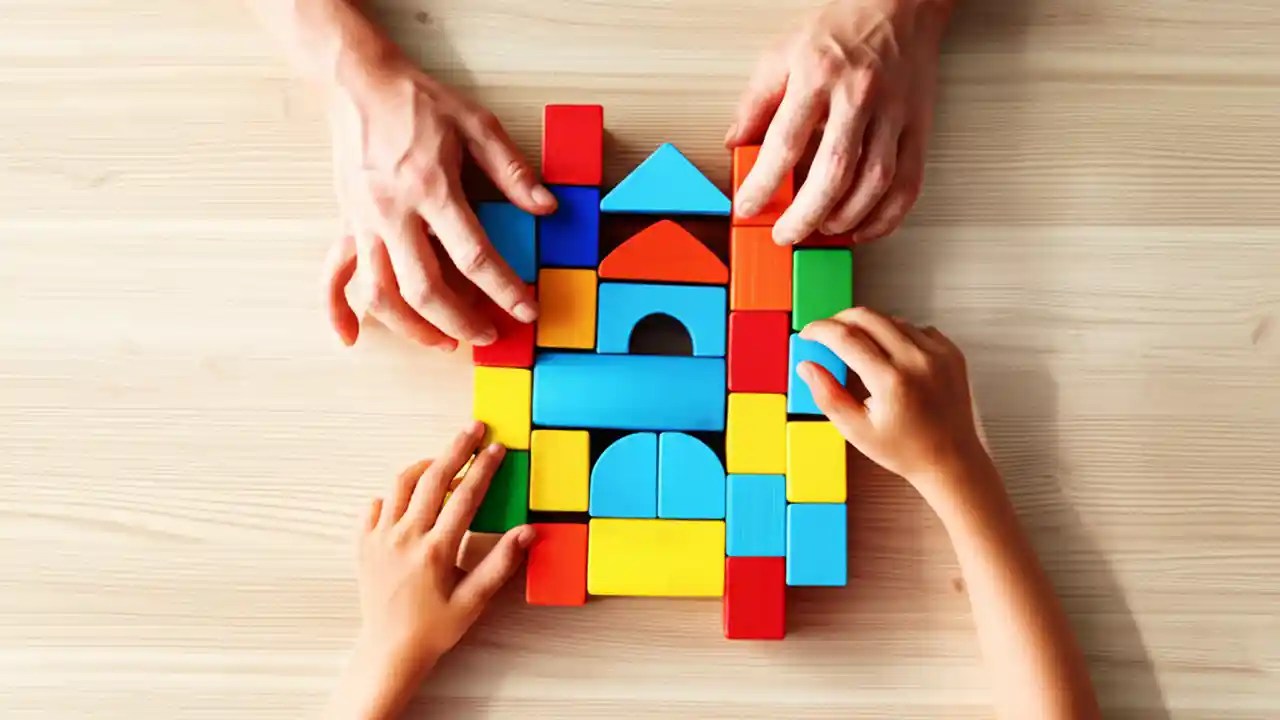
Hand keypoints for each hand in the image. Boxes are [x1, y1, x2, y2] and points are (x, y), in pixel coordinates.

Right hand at [323, 55, 554, 349]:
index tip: (527, 310)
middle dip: (460, 321)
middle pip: (424, 288)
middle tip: (489, 335)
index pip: (472, 255)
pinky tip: (352, 337)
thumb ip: (512, 170)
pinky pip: (333, 275)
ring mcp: (363, 222)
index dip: (503, 289)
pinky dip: (337, 310)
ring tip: (444, 341)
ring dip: (412, 327)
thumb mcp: (476, 124)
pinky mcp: (345, 223)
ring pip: (381, 293)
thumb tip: (547, 207)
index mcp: (430, 188)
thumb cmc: (417, 101)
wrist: (357, 82)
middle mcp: (392, 213)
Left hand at [328, 422, 533, 718]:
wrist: (389, 650)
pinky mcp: (363, 544)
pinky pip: (376, 505)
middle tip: (474, 428)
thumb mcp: (474, 601)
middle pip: (433, 478)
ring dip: (425, 465)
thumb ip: (500, 563)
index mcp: (435, 550)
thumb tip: (527, 532)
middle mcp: (405, 537)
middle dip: (456, 448)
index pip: (465, 496)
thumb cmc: (435, 628)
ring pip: (401, 484)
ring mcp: (380, 538)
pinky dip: (394, 494)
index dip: (484, 468)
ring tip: (444, 459)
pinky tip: (409, 497)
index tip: (497, 447)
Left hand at [728, 0, 951, 244]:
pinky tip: (863, 227)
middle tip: (785, 234)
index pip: (785, 141)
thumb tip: (736, 144)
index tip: (748, 207)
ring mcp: (893, 114)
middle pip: (834, 170)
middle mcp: (858, 96)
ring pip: (875, 182)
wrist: (899, 6)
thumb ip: (756, 102)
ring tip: (821, 228)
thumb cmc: (839, 30)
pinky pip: (909, 183)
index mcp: (818, 77)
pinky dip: (887, 216)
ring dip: (846, 217)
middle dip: (806, 214)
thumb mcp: (782, 54)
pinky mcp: (918, 128)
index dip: (764, 183)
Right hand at [798, 307, 988, 498]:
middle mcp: (917, 361)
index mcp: (891, 382)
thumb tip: (807, 366)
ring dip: (868, 327)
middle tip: (827, 334)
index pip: (845, 338)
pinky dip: (897, 334)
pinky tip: (891, 356)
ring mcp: (938, 354)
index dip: (819, 330)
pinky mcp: (951, 353)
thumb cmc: (904, 450)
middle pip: (867, 317)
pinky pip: (915, 328)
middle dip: (839, 320)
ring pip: (890, 320)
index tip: (807, 333)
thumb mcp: (856, 431)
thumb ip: (827, 396)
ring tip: (860, 351)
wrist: (951, 461)